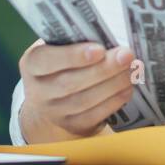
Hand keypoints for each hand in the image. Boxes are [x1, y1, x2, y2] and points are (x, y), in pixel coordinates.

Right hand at [18, 39, 136, 142]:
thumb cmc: (62, 62)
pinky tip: (127, 88)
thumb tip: (110, 38)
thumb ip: (76, 41)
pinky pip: (94, 116)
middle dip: (103, 69)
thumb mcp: (59, 47)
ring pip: (85, 101)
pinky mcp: (73, 126)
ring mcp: (54, 113)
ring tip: (132, 70)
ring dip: (113, 84)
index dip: (73, 56)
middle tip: (127, 55)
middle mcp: (38, 92)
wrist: (51, 98)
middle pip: (70, 83)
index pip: (46, 60)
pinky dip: (114, 101)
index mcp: (31, 64)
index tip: (99, 49)